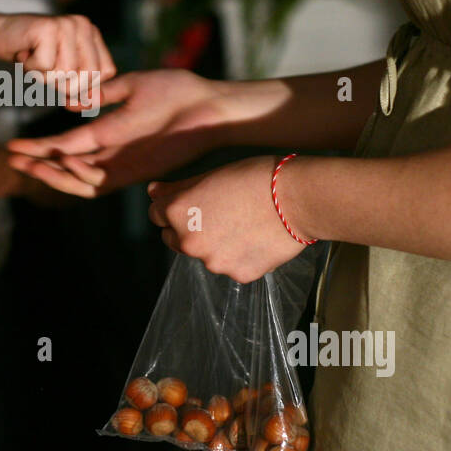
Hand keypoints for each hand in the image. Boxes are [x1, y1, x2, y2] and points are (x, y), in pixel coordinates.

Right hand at [0, 13, 115, 110]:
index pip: (105, 72)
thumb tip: (96, 103)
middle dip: (63, 83)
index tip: (63, 82)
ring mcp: (66, 24)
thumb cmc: (30, 54)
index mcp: (91, 33)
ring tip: (34, 60)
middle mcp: (82, 24)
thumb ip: (80, 88)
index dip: (84, 86)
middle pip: (88, 76)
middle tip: (44, 69)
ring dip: (44, 75)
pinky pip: (46, 66)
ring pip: (66, 73)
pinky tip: (24, 54)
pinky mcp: (48, 27)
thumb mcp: (61, 74)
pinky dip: (31, 68)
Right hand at [5, 69, 228, 196]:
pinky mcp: (136, 173)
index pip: (64, 147)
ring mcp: (122, 166)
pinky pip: (99, 184)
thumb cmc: (176, 91)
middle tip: (10, 159)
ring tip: (27, 161)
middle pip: (64, 171)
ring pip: (77, 182)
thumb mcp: (130, 85)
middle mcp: (111, 156)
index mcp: (108, 136)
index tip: (12, 144)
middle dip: (36, 166)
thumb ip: (102, 92)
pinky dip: (79, 174)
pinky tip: (63, 159)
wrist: (207, 105)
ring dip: (51, 173)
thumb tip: (74, 99)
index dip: (38, 148)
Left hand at [147, 156, 307, 283]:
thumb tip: (152, 191)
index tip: (192, 201)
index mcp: (177, 213)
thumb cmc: (254, 178)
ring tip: (243, 223)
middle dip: (188, 228)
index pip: (156, 214)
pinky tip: (256, 237)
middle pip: (174, 239)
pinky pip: (231, 265)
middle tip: (217, 212)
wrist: (298, 199)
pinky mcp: (239, 275)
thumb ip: (177, 188)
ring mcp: (214, 263)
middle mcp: (189, 243)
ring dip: (215, 243)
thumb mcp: (210, 175)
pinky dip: (239, 255)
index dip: (173, 205)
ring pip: (205, 254)